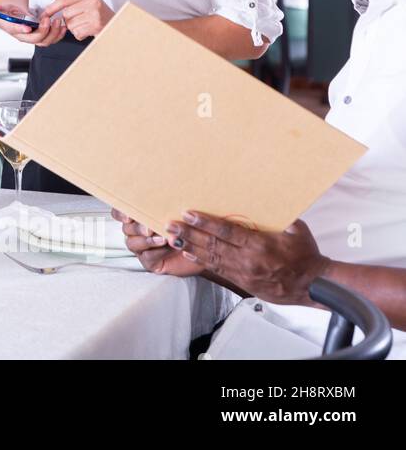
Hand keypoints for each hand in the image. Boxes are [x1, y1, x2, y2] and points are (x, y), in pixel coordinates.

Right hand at [0, 3, 65, 46]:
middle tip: (47, 19)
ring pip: (45, 41)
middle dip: (43, 30)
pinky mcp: (42, 36)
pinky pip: (52, 39)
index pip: (16, 31)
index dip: (21, 30)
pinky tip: (63, 25)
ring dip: (53, 32)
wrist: (12, 14)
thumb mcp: (4, 7)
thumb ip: (0, 7)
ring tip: (57, 20)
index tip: (27, 27)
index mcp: (12, 29)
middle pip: (34, 39)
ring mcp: (33, 37)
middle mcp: (23, 36)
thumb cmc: (8, 10)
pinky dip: (59, 34)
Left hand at [41, 0, 113, 39]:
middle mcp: (92, 2)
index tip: (45, 13)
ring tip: (86, 24)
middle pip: (66, 14)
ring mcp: (94, 14)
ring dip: (75, 28)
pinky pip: (77, 32)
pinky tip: (88, 30)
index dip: (52, 8)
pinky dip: (80, 34)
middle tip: (81, 19)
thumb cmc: (101, 14)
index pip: (64, 0)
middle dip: (70, 20)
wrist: (117, 25)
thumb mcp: (86, 2)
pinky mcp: (96, 25)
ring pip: (71, 25)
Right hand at [112, 208, 203, 276]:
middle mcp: (138, 232)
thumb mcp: (181, 210)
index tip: (129, 215)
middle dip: (137, 227)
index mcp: (141, 217)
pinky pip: (147, 257)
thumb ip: (171, 203)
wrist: (206, 248)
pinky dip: (157, 252)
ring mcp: (142, 248)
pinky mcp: (150, 262)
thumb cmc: (192, 227)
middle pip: (126, 228)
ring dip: (147, 241)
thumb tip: (168, 185)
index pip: (121, 213)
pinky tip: (169, 247)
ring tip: (162, 239)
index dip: (120, 213)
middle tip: (149, 228)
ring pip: (133, 243)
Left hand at [166, 211, 328, 305]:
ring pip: (211, 257)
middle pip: (213, 245)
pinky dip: (201, 260)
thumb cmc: (306, 256)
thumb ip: (280, 217)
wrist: (314, 286)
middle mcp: (248, 260)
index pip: (227, 231)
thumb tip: (270, 200)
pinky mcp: (243, 283)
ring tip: (173, 237)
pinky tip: (188, 252)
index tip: (189, 214)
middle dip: (189, 233)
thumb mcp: (297, 231)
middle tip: (171, 224)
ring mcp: (244, 273)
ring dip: (190, 246)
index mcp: (260, 245)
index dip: (205, 222)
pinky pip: (218, 269)